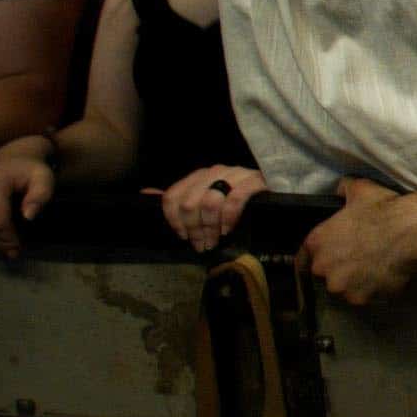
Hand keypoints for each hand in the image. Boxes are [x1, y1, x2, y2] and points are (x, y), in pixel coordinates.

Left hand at [145, 165, 264, 253]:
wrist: (271, 194)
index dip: (174, 220)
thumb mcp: (204, 198)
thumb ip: (177, 198)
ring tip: (214, 242)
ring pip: (210, 203)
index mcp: (198, 176)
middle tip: (202, 245)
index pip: (173, 196)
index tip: (182, 236)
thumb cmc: (235, 199)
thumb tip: (145, 193)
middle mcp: (214, 171)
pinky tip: (228, 230)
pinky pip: (235, 200)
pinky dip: (228, 219)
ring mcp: (235, 174)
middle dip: (194, 229)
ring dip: (210, 228)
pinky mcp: (254, 181)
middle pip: (190, 203)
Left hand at [299, 176, 416, 305]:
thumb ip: (343, 191)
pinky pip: (366, 296)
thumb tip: (340, 191)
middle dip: (340, 269)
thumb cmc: (382, 209)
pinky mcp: (362, 299)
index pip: (302, 261)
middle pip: (326, 275)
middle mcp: (323, 269)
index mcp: (316, 243)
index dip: (316, 258)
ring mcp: (342, 287)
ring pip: (346, 288)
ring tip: (376, 267)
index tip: (329, 256)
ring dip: (356, 281)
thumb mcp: (359, 188)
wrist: (409, 232)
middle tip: (361, 257)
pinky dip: (374, 289)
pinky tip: (386, 275)